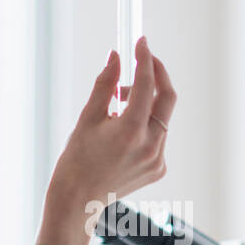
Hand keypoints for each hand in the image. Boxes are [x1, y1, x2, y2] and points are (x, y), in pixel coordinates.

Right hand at [35, 36, 176, 244]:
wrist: (78, 201)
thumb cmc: (76, 160)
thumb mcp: (87, 118)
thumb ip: (105, 85)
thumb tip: (116, 57)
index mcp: (131, 131)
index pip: (147, 85)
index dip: (145, 59)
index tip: (141, 42)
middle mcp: (150, 146)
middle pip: (168, 98)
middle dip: (157, 74)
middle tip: (142, 60)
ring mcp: (157, 159)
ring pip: (163, 117)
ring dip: (147, 101)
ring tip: (118, 103)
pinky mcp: (159, 169)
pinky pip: (159, 136)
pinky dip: (146, 123)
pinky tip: (122, 130)